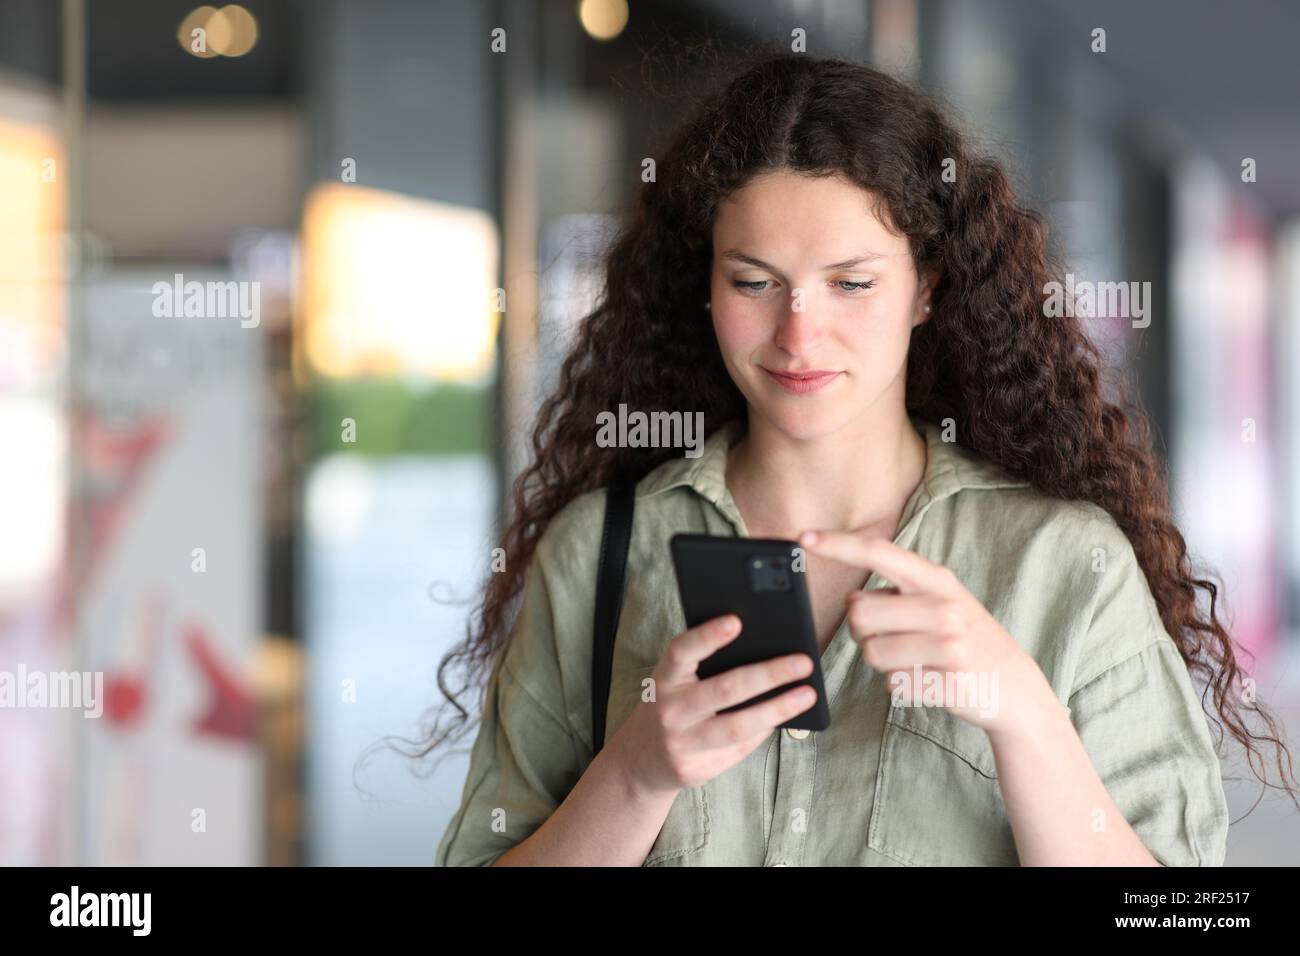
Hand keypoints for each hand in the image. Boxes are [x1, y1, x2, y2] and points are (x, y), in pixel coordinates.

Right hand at [610, 613, 818, 795]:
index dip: (707, 636)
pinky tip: (783, 715)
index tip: (736, 620)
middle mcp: (670, 711)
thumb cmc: (670, 706)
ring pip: (738, 726)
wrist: (640, 760)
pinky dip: (764, 729)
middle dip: (768, 674)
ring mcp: (681, 744)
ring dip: (778, 709)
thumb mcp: (673, 682)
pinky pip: (740, 747)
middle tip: (802, 662)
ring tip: (807, 694)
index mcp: (663, 679)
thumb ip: (702, 667)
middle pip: (725, 690)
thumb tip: (762, 652)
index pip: (682, 652)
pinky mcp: (695, 769)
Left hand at [798, 529, 1053, 738]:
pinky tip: (928, 680)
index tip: (804, 538)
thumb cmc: (965, 641)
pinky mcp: (948, 682)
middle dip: (861, 631)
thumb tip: (852, 601)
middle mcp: (944, 607)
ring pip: (871, 653)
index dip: (838, 545)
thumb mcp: (941, 603)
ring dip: (882, 662)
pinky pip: (892, 683)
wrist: (1015, 688)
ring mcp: (949, 645)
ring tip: (915, 659)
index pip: (879, 553)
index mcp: (936, 580)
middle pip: (859, 613)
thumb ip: (899, 594)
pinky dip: (901, 685)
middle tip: (889, 637)